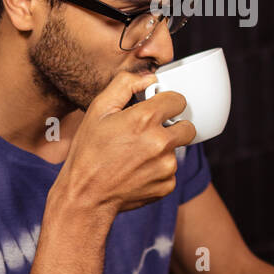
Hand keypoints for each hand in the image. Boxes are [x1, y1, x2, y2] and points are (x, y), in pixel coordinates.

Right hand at [51, 69, 196, 214]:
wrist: (86, 195)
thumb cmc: (89, 151)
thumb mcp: (98, 110)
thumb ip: (124, 84)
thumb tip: (148, 78)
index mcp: (144, 119)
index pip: (179, 100)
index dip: (167, 102)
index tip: (157, 108)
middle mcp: (160, 142)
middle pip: (187, 126)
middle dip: (173, 126)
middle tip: (151, 133)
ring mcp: (166, 166)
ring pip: (177, 150)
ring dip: (163, 151)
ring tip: (136, 155)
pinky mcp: (167, 185)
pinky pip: (171, 171)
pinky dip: (158, 171)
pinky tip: (138, 172)